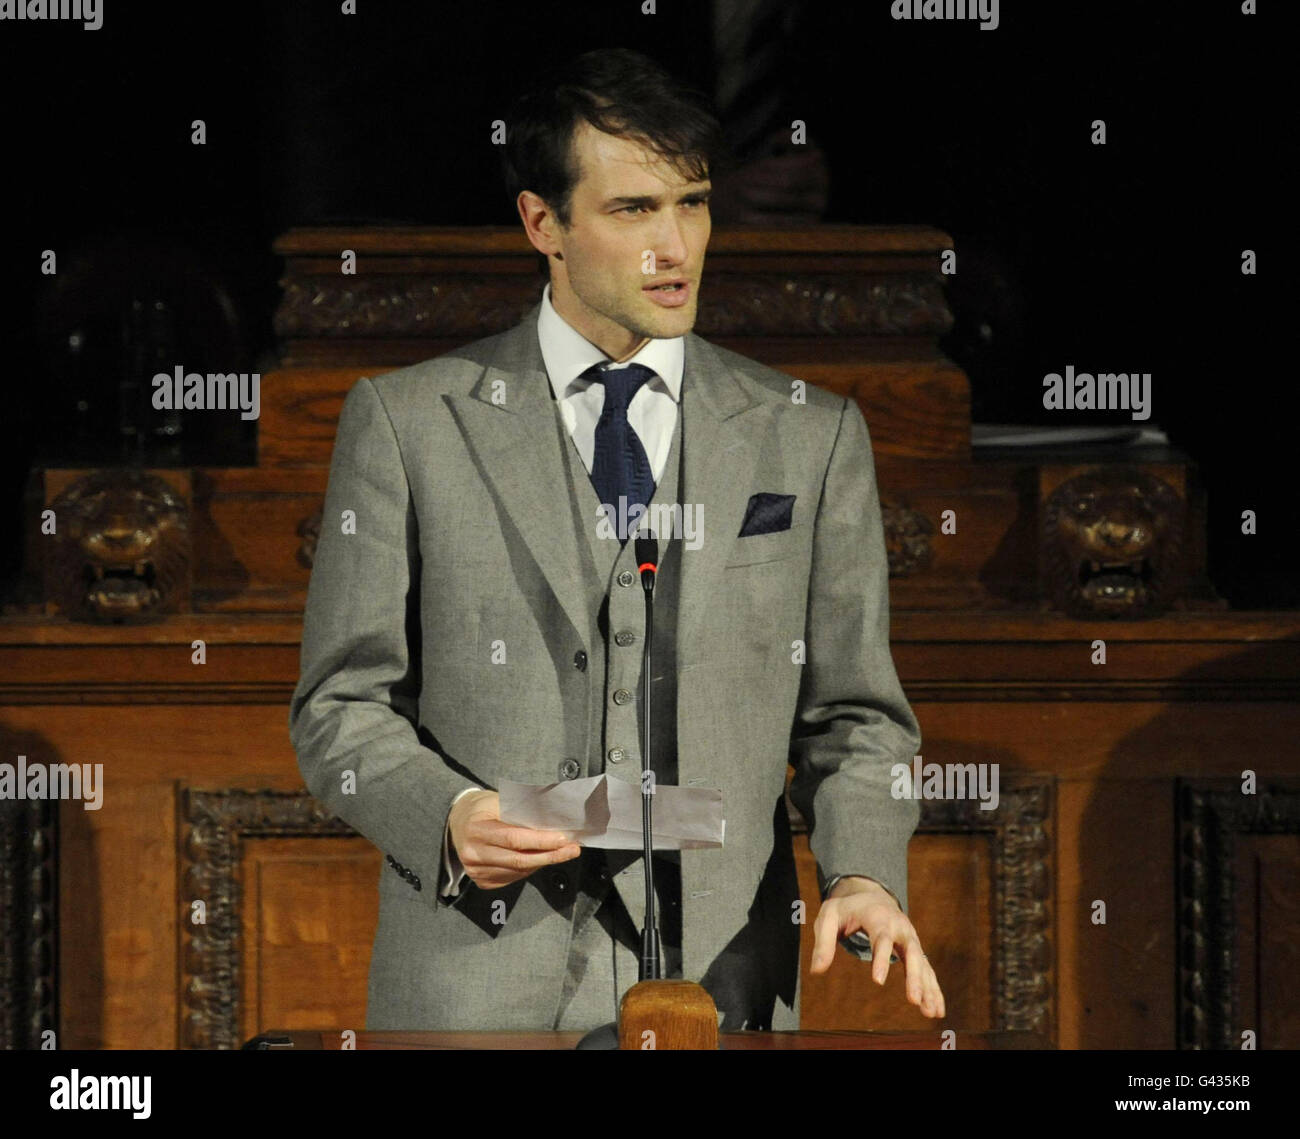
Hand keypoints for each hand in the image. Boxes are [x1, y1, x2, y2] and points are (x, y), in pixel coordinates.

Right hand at [447, 790, 580, 889]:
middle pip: (518, 859)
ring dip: (543, 862)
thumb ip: (521, 810)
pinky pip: (513, 877)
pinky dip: (530, 869)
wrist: (457, 822)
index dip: (541, 840)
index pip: (513, 838)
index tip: (563, 838)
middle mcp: (473, 853)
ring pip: (518, 871)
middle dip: (550, 855)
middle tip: (572, 850)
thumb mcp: (498, 800)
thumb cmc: (483, 808)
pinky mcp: (481, 881)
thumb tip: (553, 819)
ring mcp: (476, 870)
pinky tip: (540, 859)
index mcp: (476, 828)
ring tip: (562, 853)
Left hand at [810, 877, 945, 1018]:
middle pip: (911, 951)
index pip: (881, 938)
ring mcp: (910, 939)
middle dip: (913, 976)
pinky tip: (936, 1010)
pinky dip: (933, 989)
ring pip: (923, 963)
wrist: (871, 896)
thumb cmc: (847, 909)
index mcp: (878, 916)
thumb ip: (823, 943)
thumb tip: (816, 971)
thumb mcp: (829, 917)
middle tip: (913, 1000)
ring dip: (928, 987)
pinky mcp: (914, 950)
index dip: (880, 958)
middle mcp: (899, 927)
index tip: (878, 981)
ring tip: (931, 1013)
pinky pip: (926, 970)